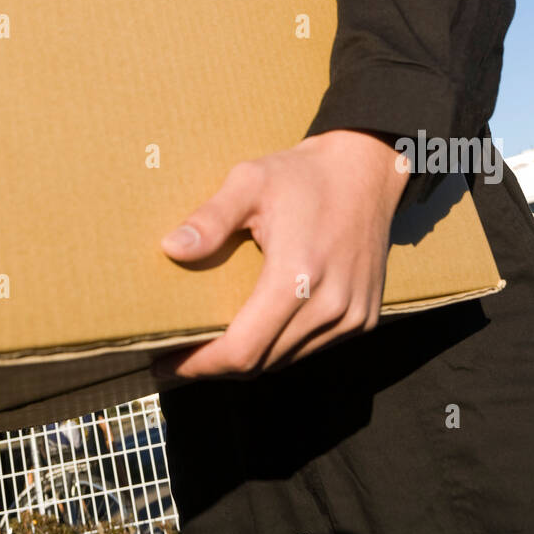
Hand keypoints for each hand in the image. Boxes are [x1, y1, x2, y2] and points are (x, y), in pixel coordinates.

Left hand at [152, 129, 409, 382]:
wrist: (366, 169)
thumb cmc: (303, 175)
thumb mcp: (250, 182)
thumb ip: (211, 218)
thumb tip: (171, 248)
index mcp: (298, 277)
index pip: (243, 350)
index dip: (201, 365)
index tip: (166, 364)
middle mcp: (331, 307)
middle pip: (262, 363)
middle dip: (217, 364)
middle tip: (180, 353)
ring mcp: (352, 317)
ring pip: (287, 360)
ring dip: (250, 358)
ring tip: (214, 343)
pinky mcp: (365, 318)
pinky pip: (312, 348)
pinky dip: (281, 346)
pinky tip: (259, 327)